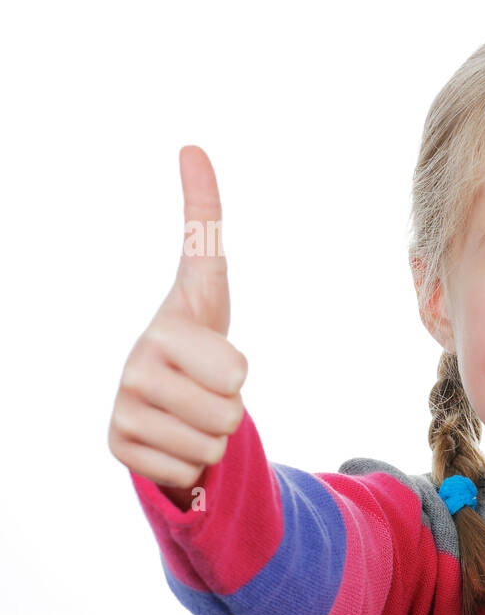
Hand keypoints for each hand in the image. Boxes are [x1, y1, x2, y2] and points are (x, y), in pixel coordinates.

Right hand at [107, 146, 247, 500]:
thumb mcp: (208, 284)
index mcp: (164, 329)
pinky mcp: (119, 451)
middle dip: (233, 405)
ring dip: (215, 434)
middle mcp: (134, 367)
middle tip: (206, 389)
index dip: (236, 363)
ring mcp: (121, 410)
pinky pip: (193, 468)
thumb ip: (204, 222)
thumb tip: (191, 146)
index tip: (201, 288)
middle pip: (232, 408)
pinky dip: (192, 460)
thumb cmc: (196, 338)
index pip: (235, 368)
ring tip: (191, 411)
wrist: (166, 396)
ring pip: (215, 442)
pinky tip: (172, 436)